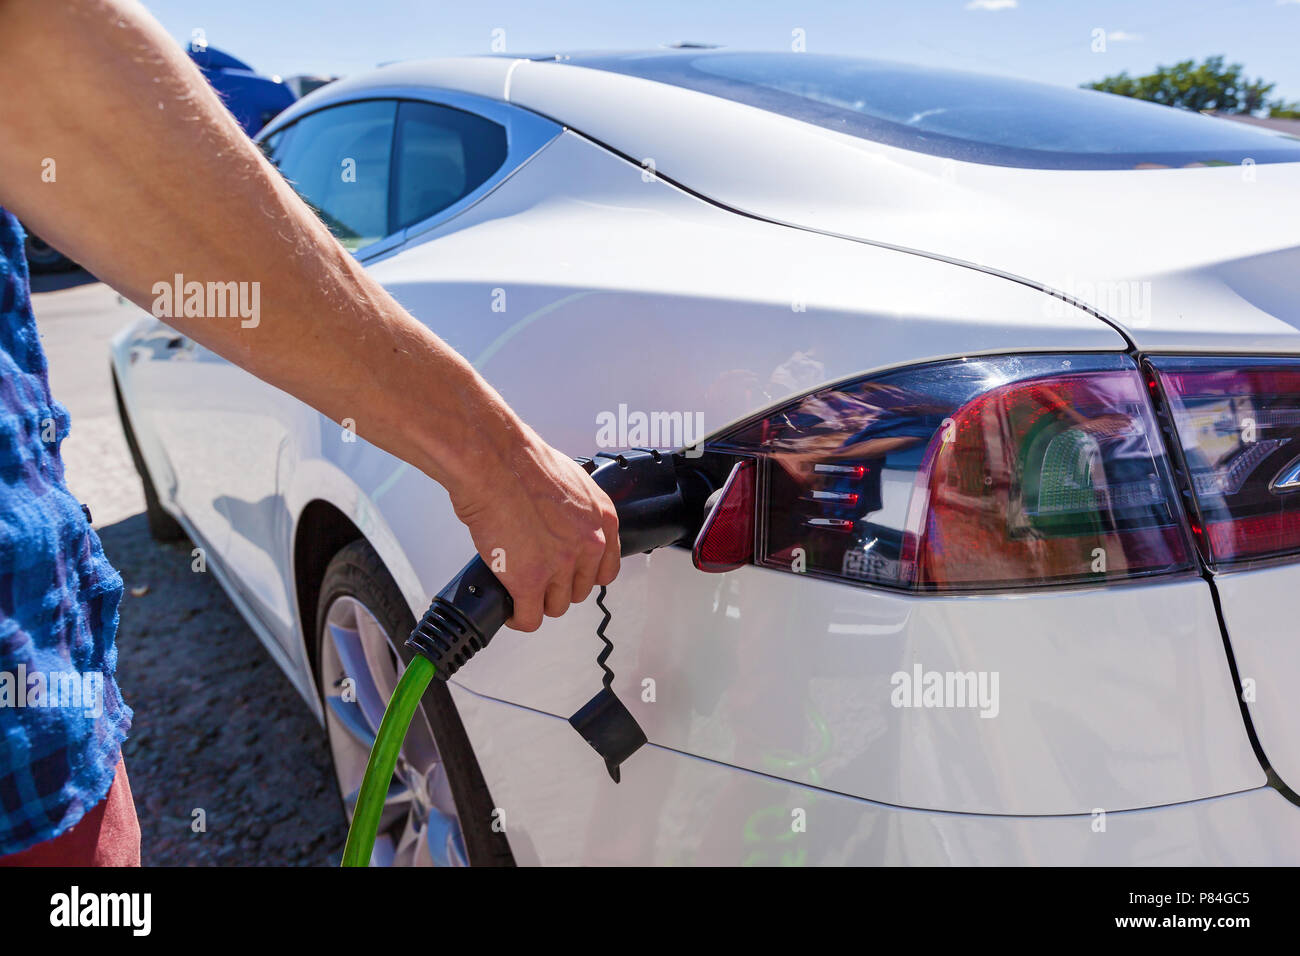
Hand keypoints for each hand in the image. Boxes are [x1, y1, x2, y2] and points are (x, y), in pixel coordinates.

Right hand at [449, 427, 619, 631]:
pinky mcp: (529, 581)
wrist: (494, 463)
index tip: (569, 576)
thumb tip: (563, 524)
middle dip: (556, 586)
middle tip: (537, 578)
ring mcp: (560, 565)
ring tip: (520, 591)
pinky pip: (529, 618)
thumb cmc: (521, 462)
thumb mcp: (569, 481)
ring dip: (536, 601)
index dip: (583, 576)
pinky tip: (509, 607)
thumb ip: (576, 511)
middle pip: (578, 590)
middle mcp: (587, 544)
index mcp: (601, 519)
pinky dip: (517, 617)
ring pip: (555, 606)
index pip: (606, 569)